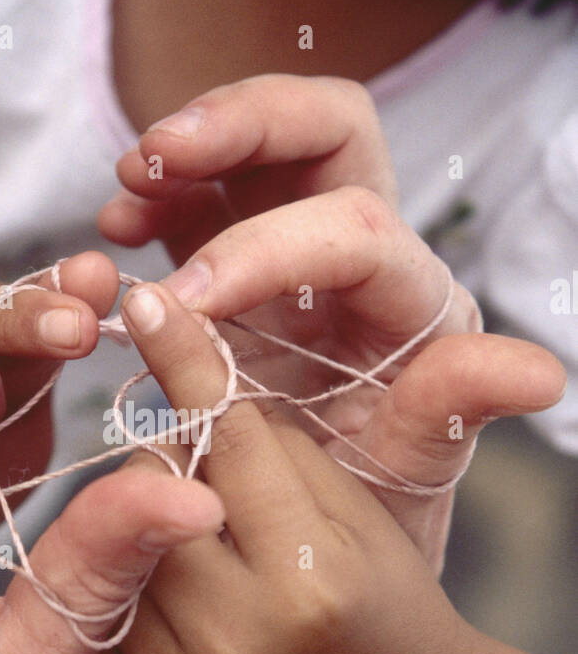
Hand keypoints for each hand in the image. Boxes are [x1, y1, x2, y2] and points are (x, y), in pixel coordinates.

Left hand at [89, 282, 574, 653]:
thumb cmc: (384, 597)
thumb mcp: (354, 505)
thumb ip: (270, 440)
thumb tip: (175, 358)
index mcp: (312, 582)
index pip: (228, 440)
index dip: (187, 362)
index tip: (147, 301)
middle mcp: (240, 642)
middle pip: (150, 490)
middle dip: (168, 457)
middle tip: (203, 471)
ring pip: (113, 542)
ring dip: (139, 514)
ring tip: (195, 535)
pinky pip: (95, 602)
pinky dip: (119, 573)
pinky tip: (164, 579)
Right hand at [99, 76, 564, 568]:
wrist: (317, 530)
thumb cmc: (368, 505)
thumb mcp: (406, 472)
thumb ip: (450, 414)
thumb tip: (541, 375)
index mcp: (415, 301)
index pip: (356, 230)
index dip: (264, 249)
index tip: (182, 302)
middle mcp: (365, 256)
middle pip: (328, 130)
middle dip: (243, 123)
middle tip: (157, 155)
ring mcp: (298, 248)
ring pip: (261, 143)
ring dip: (189, 145)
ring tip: (127, 185)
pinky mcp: (240, 259)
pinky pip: (202, 194)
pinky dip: (158, 193)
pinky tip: (118, 229)